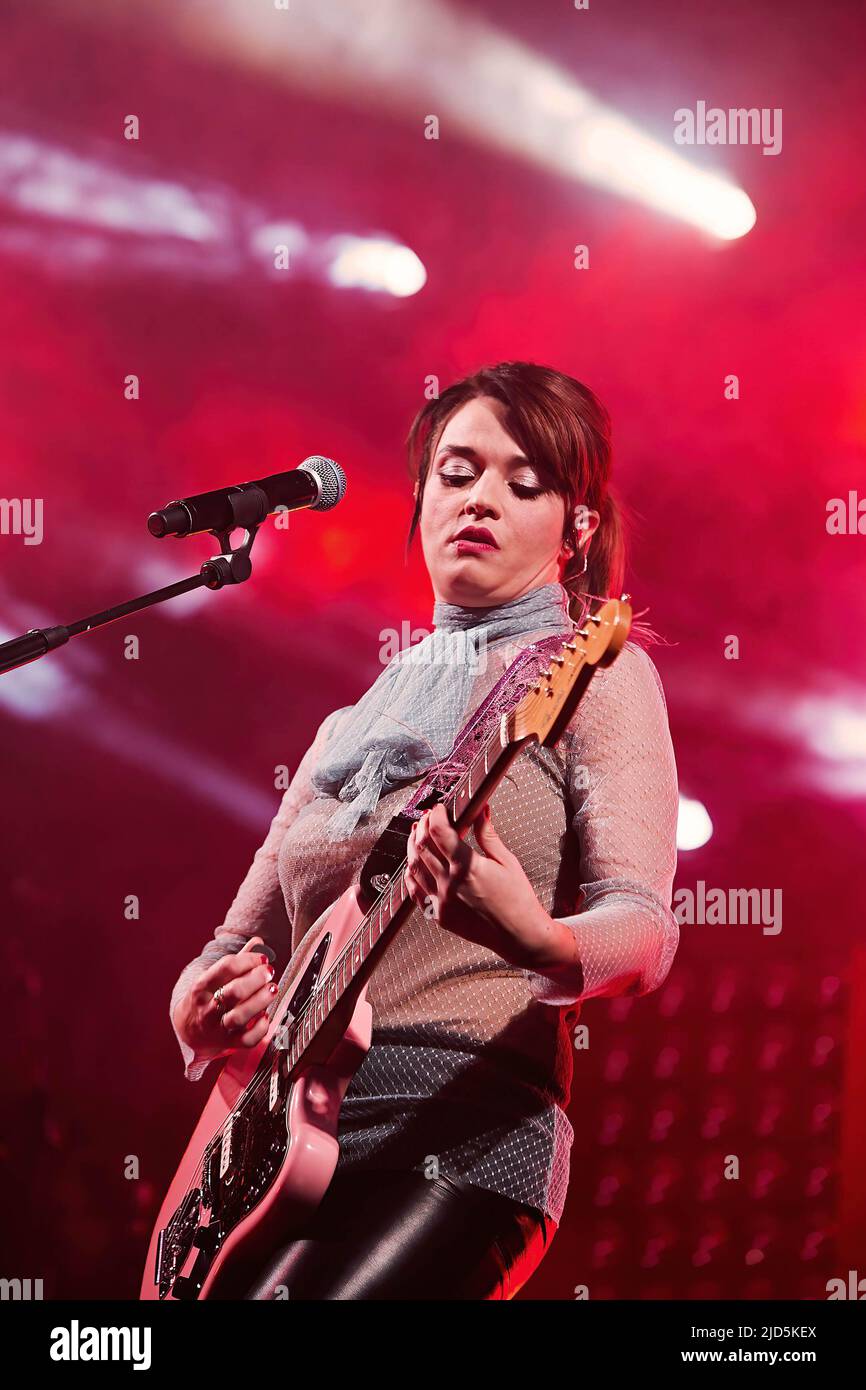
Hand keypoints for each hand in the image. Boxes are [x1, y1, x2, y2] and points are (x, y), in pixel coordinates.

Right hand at [172, 936, 276, 1064]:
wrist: (188, 1029)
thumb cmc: (208, 996)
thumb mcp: (214, 977)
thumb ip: (238, 960)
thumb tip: (259, 942)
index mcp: (202, 986)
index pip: (225, 967)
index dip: (248, 960)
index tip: (263, 958)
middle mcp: (207, 1008)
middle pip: (233, 992)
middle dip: (256, 979)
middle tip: (269, 971)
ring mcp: (217, 1027)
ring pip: (239, 1016)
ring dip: (260, 1001)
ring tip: (273, 989)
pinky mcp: (228, 1043)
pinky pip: (246, 1040)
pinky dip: (260, 1029)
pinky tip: (266, 1016)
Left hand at [403, 803, 572, 970]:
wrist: (519, 935)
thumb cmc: (518, 899)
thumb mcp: (507, 861)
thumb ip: (488, 834)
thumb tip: (481, 810)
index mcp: (467, 866)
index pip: (439, 831)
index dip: (435, 815)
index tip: (438, 808)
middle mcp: (450, 883)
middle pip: (422, 846)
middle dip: (422, 827)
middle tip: (427, 818)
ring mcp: (442, 901)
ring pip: (414, 867)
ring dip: (412, 847)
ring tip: (417, 836)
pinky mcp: (439, 915)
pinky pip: (415, 893)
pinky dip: (411, 875)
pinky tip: (414, 866)